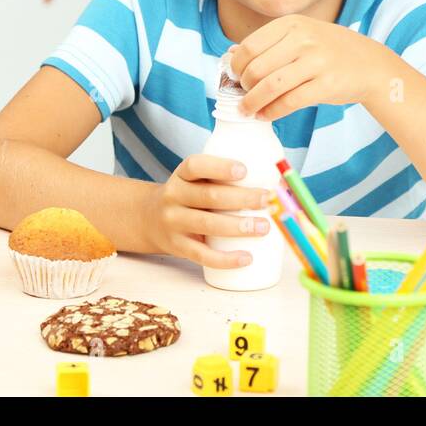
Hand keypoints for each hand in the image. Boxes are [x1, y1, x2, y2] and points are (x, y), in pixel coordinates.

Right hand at [141, 154, 272, 268]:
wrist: (148, 219)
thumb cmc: (188, 197)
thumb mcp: (194, 181)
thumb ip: (222, 179)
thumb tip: (278, 183)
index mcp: (182, 176)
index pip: (195, 166)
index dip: (220, 167)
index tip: (244, 170)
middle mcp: (174, 196)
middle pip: (208, 196)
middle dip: (242, 198)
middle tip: (267, 200)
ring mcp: (173, 223)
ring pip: (207, 225)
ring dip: (238, 226)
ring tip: (264, 227)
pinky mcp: (177, 246)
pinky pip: (202, 255)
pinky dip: (226, 259)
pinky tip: (246, 258)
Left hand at [230, 14, 391, 120]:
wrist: (369, 64)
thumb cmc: (328, 50)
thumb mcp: (299, 35)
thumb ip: (267, 44)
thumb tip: (230, 55)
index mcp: (292, 24)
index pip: (249, 46)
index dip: (236, 67)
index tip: (235, 78)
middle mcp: (303, 39)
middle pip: (257, 68)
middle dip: (243, 87)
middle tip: (242, 96)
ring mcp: (316, 61)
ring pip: (270, 86)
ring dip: (253, 102)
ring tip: (247, 110)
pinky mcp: (327, 84)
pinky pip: (290, 102)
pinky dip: (272, 112)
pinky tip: (266, 115)